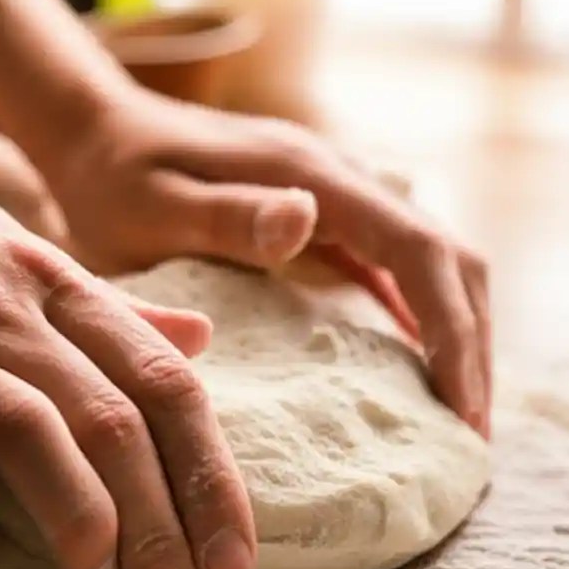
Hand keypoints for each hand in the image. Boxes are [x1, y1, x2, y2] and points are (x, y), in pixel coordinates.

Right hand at [0, 149, 254, 568]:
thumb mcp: (8, 249)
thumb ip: (104, 306)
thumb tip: (197, 344)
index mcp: (45, 282)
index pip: (159, 381)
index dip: (210, 475)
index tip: (234, 558)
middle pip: (107, 420)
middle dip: (161, 529)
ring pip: (20, 429)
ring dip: (77, 519)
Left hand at [38, 92, 490, 436]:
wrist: (97, 135)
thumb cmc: (114, 179)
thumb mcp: (155, 205)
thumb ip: (227, 215)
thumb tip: (307, 219)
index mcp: (313, 176)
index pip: (416, 250)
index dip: (451, 329)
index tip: (462, 408)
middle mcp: (340, 180)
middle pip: (447, 257)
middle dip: (471, 342)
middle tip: (471, 433)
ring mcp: (335, 198)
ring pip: (432, 262)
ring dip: (458, 331)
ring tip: (458, 414)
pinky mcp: (321, 217)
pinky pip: (394, 268)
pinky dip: (422, 319)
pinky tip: (415, 371)